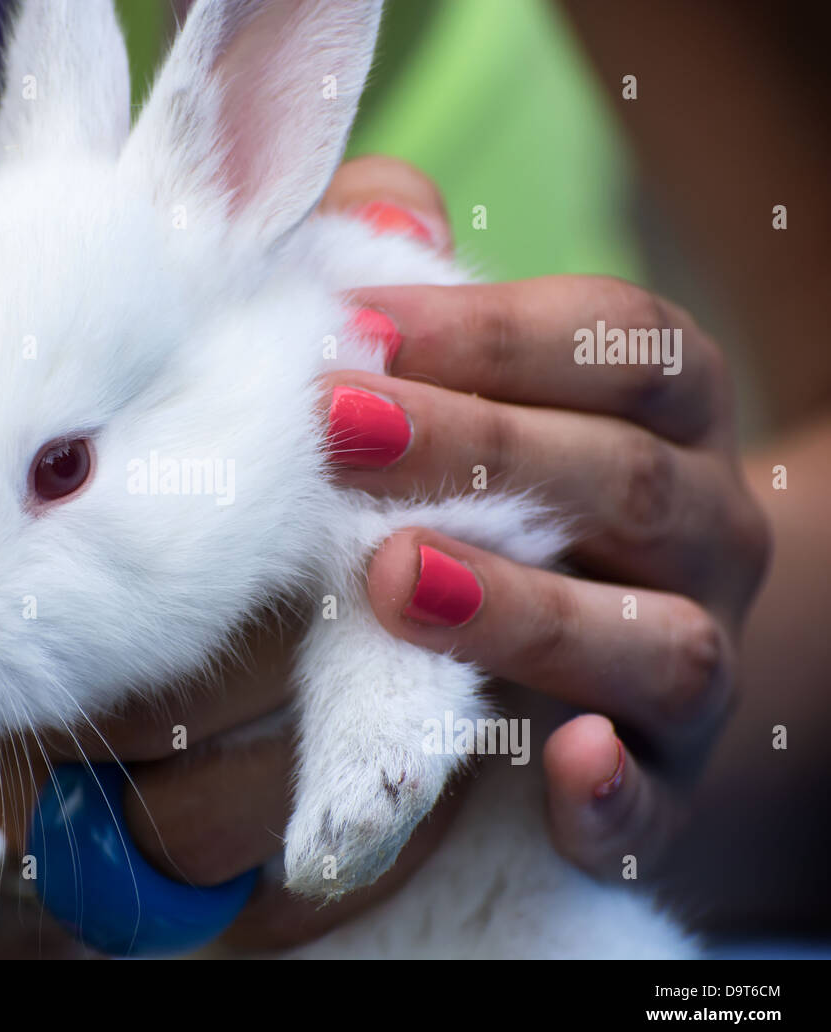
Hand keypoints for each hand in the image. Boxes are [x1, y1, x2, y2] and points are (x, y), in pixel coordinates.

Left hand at [322, 154, 771, 877]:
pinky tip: (562, 760)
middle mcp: (708, 531)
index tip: (356, 323)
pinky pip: (660, 797)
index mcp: (667, 418)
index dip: (494, 328)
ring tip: (391, 577)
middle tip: (337, 427)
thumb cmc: (519, 506)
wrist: (608, 677)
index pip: (622, 342)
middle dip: (482, 449)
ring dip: (527, 608)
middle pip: (630, 477)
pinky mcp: (669, 786)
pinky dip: (617, 787)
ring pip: (660, 638)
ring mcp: (701, 666)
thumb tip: (375, 221)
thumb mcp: (490, 400)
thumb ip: (430, 309)